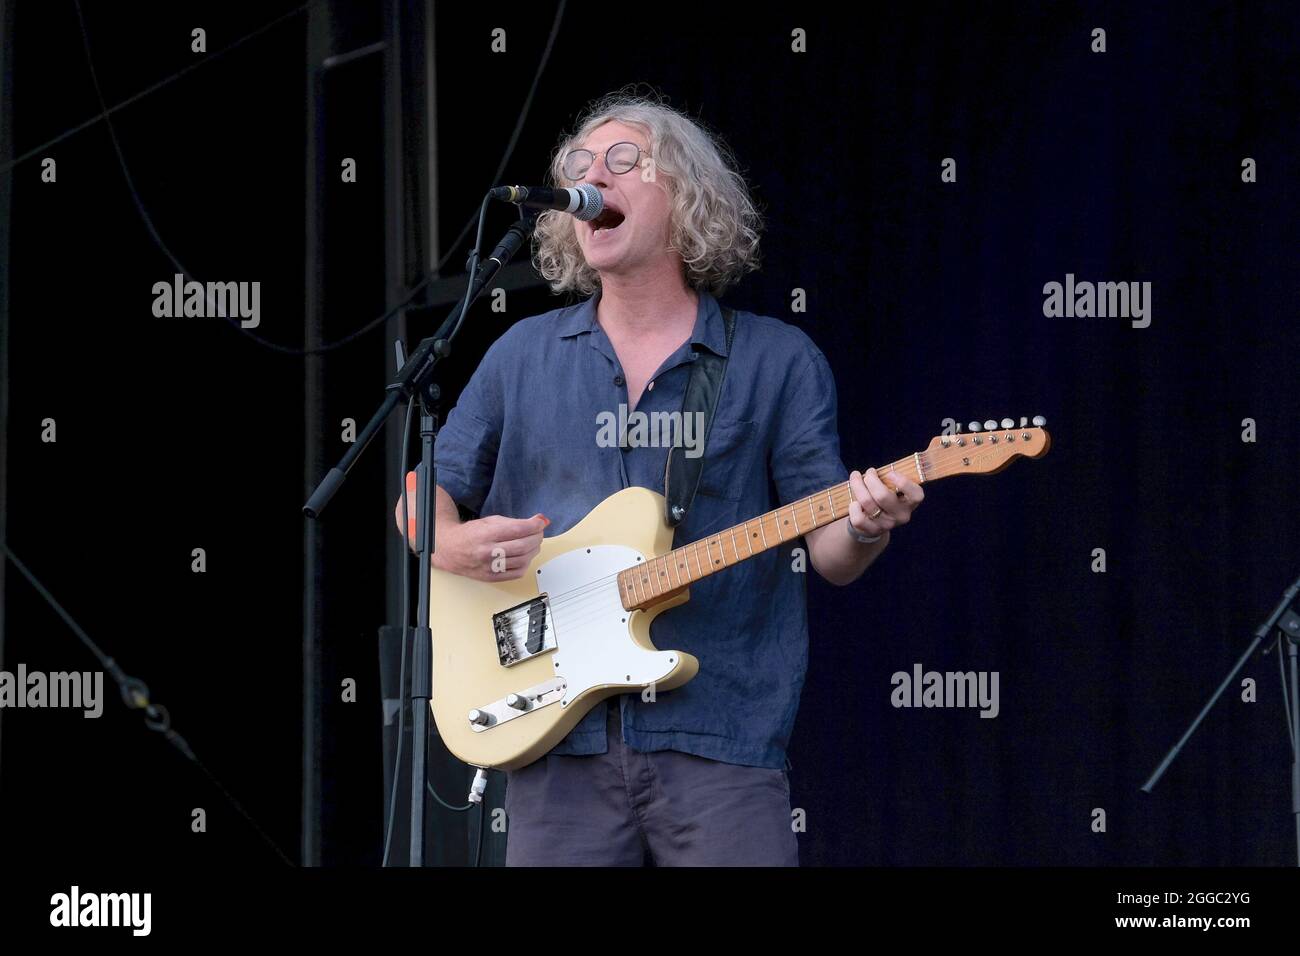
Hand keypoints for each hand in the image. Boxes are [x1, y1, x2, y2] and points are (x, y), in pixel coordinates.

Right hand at [434, 513, 549, 580]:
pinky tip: (525, 556)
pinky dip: (526, 564)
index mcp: (487, 534)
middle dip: (537, 537)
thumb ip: (515, 522)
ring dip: (534, 550)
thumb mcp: (491, 521)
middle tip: (538, 533)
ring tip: (533, 543)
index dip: (535, 526)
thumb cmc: (471, 534)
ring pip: (523, 560)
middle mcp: (488, 552)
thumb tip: (539, 521)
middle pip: (523, 546)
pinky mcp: (492, 578)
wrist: (451, 550)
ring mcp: (490, 567)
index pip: (518, 529)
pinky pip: (517, 573)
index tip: (541, 522)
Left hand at [847, 468, 922, 539]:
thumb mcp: (894, 489)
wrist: (876, 523)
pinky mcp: (872, 530)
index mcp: (910, 503)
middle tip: (868, 472)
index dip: (903, 482)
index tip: (889, 473)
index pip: (916, 495)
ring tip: (856, 477)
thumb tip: (874, 471)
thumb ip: (890, 480)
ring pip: (867, 502)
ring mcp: (886, 525)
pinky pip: (858, 518)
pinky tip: (854, 502)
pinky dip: (853, 507)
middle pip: (883, 496)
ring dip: (857, 486)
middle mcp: (901, 515)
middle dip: (871, 480)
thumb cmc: (885, 498)